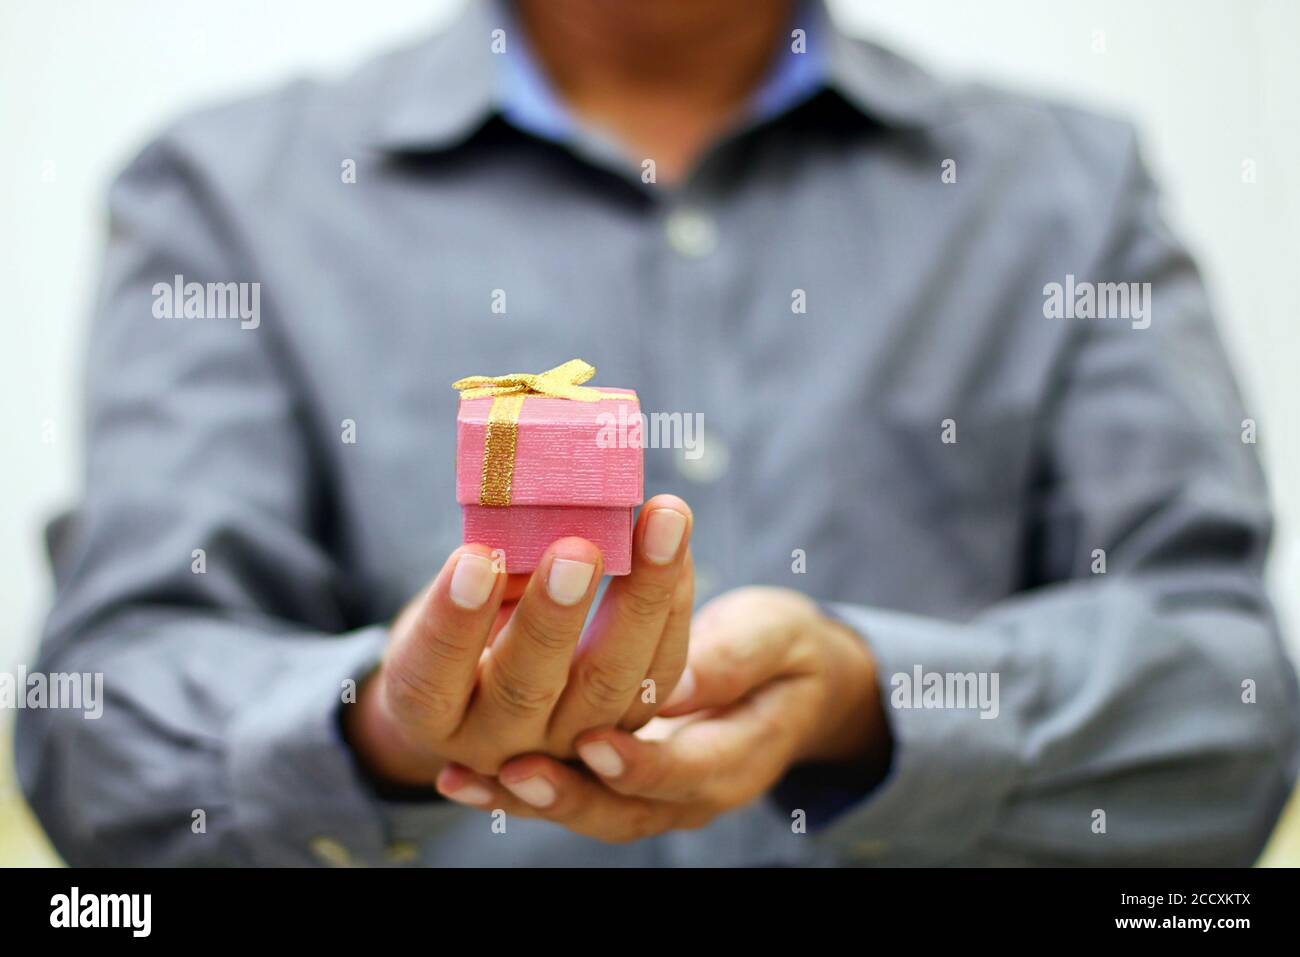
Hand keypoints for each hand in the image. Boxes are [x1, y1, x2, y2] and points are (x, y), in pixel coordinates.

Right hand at [343, 495, 694, 787]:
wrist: (489, 692)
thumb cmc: (458, 624)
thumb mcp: (445, 603)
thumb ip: (482, 576)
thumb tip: (536, 518)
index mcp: (430, 714)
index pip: (434, 676)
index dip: (455, 621)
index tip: (475, 557)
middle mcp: (495, 744)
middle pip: (528, 688)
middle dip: (556, 616)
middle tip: (577, 548)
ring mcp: (566, 746)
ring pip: (611, 685)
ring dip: (641, 600)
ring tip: (661, 521)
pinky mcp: (625, 728)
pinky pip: (659, 673)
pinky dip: (672, 606)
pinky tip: (680, 548)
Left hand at [434, 587, 889, 840]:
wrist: (787, 681)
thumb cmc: (783, 648)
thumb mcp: (776, 637)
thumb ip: (734, 659)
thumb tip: (682, 683)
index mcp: (737, 756)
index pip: (687, 772)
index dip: (640, 764)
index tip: (594, 743)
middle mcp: (687, 790)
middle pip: (622, 810)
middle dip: (565, 792)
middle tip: (513, 771)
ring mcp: (647, 790)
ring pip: (585, 810)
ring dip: (526, 798)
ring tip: (468, 782)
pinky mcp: (614, 776)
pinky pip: (566, 790)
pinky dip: (511, 789)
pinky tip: (460, 777)